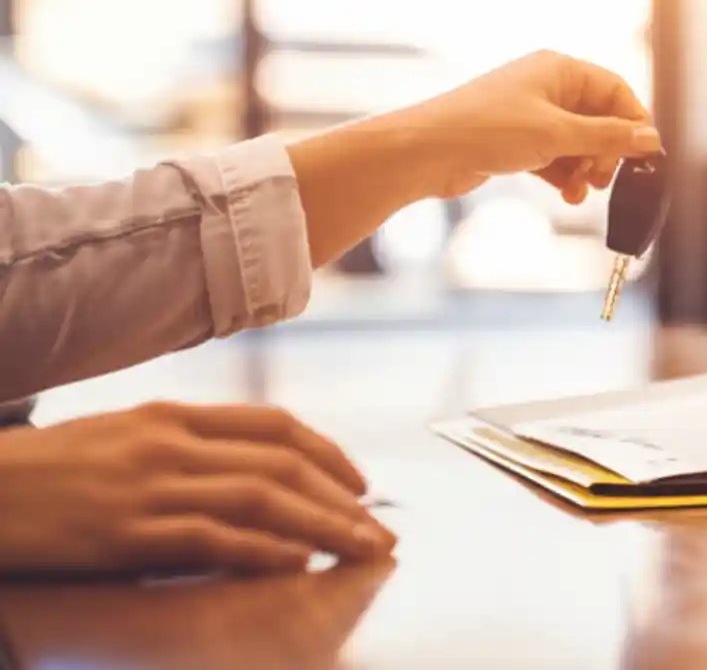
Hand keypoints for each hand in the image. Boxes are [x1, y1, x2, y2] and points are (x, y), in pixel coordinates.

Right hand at [0, 402, 395, 575]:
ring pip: (261, 499)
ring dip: (322, 526)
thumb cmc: (52, 469)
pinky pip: (212, 539)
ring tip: (361, 548)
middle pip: (281, 464)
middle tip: (380, 530)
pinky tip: (296, 564)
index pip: (275, 426)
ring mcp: (150, 486)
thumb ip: (191, 447)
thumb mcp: (126, 436)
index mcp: (174, 415)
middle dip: (342, 499)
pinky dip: (262, 551)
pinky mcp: (126, 532)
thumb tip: (258, 476)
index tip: (361, 485)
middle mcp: (171, 444)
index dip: (329, 454)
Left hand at [288, 50, 661, 266]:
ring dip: (585, 169)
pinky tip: (566, 194)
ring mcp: (530, 115)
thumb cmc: (486, 130)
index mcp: (559, 70)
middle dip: (606, 152)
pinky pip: (554, 157)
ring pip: (576, 143)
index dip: (633, 123)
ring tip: (582, 191)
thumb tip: (649, 138)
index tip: (643, 157)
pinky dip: (564, 175)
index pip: (615, 91)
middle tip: (604, 179)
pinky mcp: (516, 141)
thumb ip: (607, 138)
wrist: (427, 152)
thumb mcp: (557, 134)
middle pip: (598, 119)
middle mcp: (546, 87)